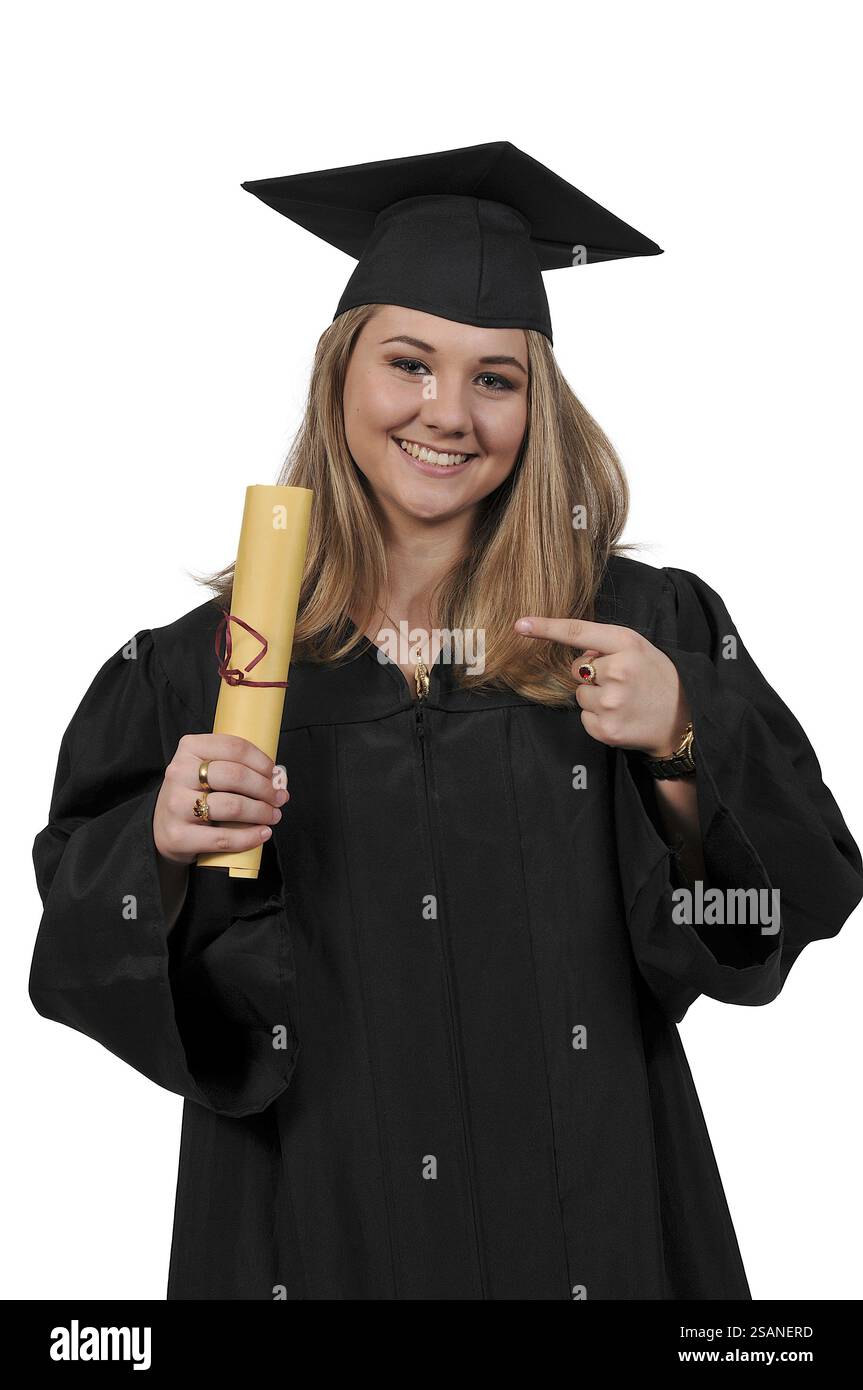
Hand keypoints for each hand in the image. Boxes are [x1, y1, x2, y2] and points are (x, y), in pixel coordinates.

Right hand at [153, 733, 288, 864]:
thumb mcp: (205, 770)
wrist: (162, 828)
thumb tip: (278, 778)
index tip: (274, 774)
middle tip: (279, 798)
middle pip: (235, 776)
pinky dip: (249, 837)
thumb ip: (233, 766)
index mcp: (189, 749)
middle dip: (265, 788)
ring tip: (273, 815)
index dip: (262, 761)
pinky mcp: (179, 836)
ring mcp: (177, 805)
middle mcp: (179, 773)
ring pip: (232, 806)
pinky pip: (223, 838)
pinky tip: (262, 833)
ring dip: (262, 812)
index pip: (234, 747)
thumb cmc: (193, 794)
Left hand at [514, 616, 690, 756]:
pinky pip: (583, 718)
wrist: (685, 719)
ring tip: (624, 701)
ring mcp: (611, 702)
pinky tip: (621, 716)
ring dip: (595, 698)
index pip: (578, 632)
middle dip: (591, 675)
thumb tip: (578, 655)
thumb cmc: (657, 679)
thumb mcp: (639, 649)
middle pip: (576, 669)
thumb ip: (606, 645)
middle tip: (621, 682)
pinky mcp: (606, 729)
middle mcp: (618, 670)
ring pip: (579, 695)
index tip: (520, 624)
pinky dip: (598, 719)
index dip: (546, 627)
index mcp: (626, 644)